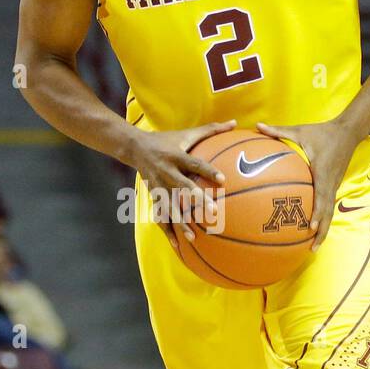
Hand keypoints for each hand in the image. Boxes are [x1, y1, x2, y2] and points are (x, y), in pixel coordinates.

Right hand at [131, 119, 235, 251]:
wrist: (134, 148)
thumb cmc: (166, 140)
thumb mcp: (186, 134)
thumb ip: (211, 129)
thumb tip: (234, 122)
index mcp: (176, 156)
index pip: (194, 163)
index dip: (208, 171)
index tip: (223, 181)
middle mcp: (167, 172)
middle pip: (182, 188)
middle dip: (197, 200)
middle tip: (213, 212)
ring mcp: (158, 186)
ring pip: (170, 207)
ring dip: (180, 223)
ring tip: (193, 238)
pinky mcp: (154, 196)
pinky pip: (161, 216)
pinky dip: (168, 231)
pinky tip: (177, 246)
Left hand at [256, 118, 358, 250]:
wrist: (347, 132)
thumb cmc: (322, 132)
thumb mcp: (300, 130)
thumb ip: (278, 131)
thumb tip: (257, 125)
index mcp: (322, 173)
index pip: (321, 197)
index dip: (317, 214)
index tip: (310, 228)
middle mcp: (330, 183)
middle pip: (328, 213)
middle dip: (321, 232)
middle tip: (311, 249)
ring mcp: (334, 186)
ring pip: (330, 213)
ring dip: (323, 230)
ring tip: (314, 247)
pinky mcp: (334, 186)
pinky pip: (329, 206)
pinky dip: (323, 220)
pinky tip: (314, 230)